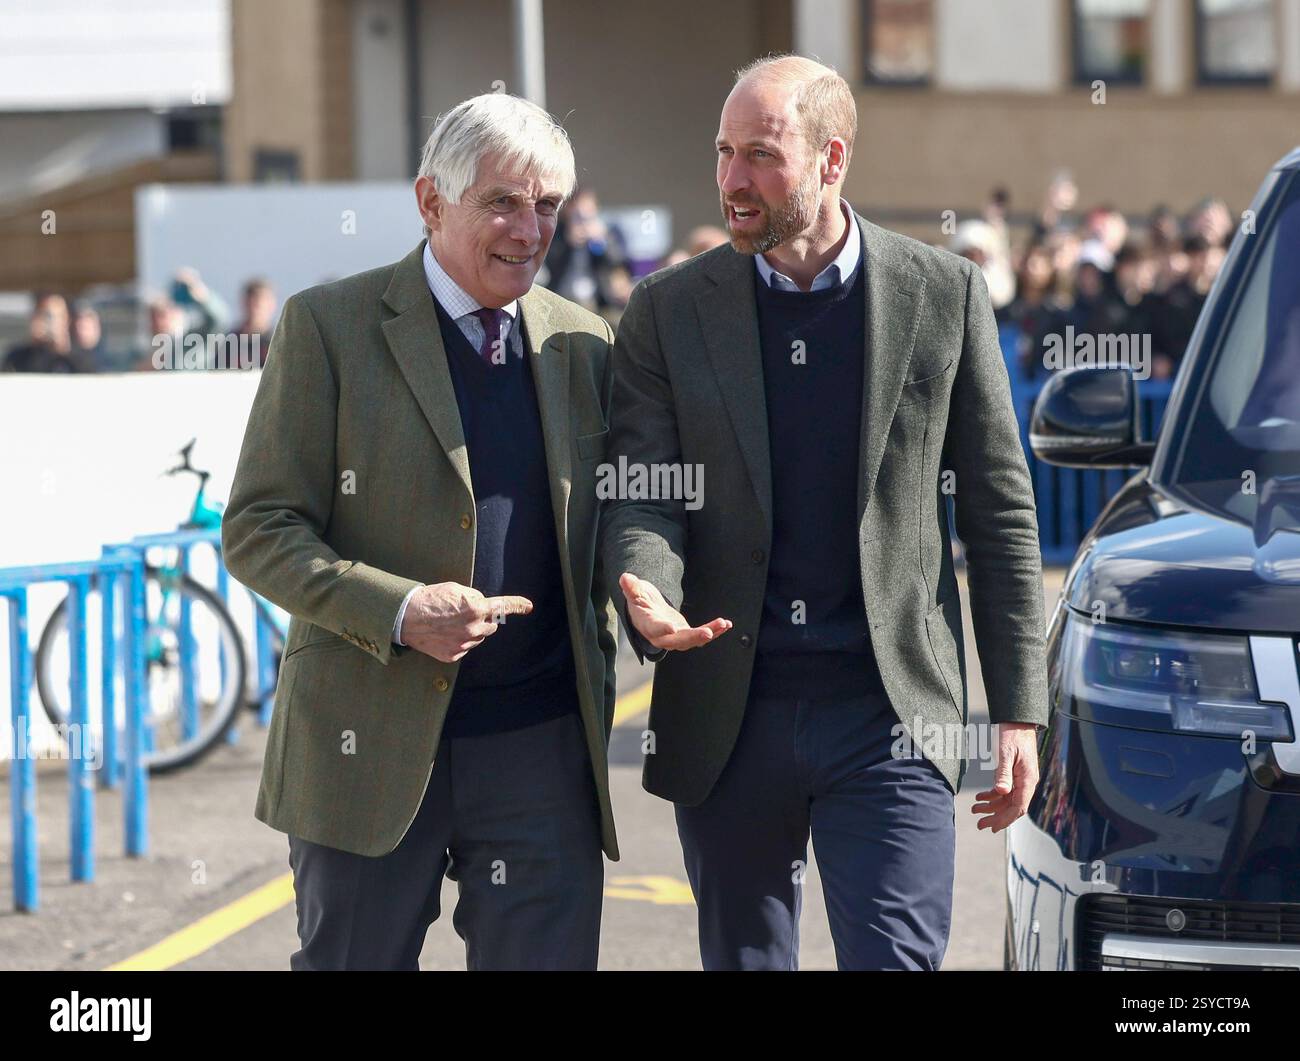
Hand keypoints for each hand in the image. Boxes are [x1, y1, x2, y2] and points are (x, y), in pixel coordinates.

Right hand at [399, 582, 531, 662]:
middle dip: (483, 618)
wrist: (405, 617)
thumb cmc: (430, 599)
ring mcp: (463, 644)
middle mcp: (472, 629)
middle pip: (491, 624)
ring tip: (450, 623)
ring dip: (471, 630)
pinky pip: (465, 647)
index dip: (517, 605)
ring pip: (478, 637)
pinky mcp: (453, 655)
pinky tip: (445, 633)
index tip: (528, 606)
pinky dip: (459, 640)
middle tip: (464, 612)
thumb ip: (474, 597)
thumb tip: (484, 606)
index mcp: (475, 609)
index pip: (502, 607)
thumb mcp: (456, 589)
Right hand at [619, 572, 730, 650]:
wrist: (647, 611)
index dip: (662, 629)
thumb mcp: (635, 592)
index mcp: (647, 625)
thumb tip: (625, 578)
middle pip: (678, 640)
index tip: (672, 628)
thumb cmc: (640, 601)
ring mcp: (676, 637)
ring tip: (723, 624)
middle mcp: (662, 636)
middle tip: (707, 632)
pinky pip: (701, 635)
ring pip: (693, 640)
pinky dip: (715, 631)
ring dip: (709, 633)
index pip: (654, 629)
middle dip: (694, 637)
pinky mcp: (687, 634)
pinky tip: (726, 625)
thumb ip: (632, 588)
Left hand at [972, 722, 1039, 832]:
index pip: (1018, 807)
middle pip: (1012, 807)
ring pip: (1007, 800)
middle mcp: (1027, 782)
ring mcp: (1021, 779)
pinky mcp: (1014, 774)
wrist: (1018, 721)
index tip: (992, 828)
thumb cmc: (1013, 735)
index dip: (1005, 819)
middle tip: (979, 825)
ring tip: (974, 810)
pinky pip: (1004, 790)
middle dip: (996, 817)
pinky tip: (979, 797)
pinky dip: (992, 795)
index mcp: (1028, 780)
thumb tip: (1001, 793)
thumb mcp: (1006, 753)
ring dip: (991, 807)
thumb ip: (1003, 773)